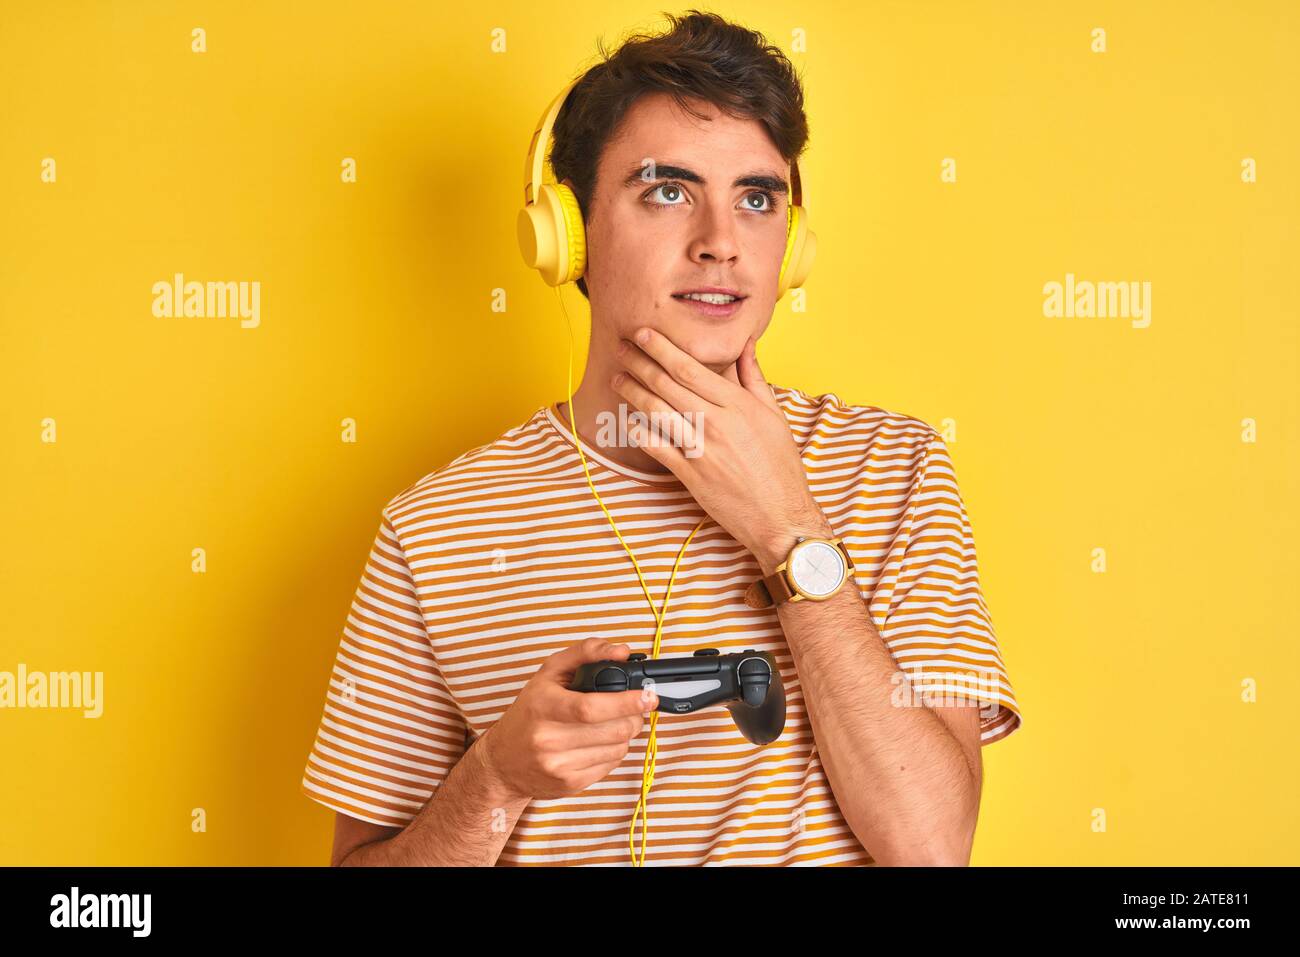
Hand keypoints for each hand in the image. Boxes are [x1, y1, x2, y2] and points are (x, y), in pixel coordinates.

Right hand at [477, 637, 657, 801]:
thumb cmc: (530, 712)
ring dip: (626, 732)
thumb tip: (622, 651)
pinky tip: (601, 740)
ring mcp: (559, 765)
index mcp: (543, 706)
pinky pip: (610, 765)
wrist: (502, 762)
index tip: (648, 695)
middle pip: (613, 730)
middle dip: (634, 716)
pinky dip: (615, 750)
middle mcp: (548, 739)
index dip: (626, 702)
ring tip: (614, 722)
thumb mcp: (549, 674)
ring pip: (618, 748)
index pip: (591, 707)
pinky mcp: (570, 784)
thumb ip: (585, 653)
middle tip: (636, 706)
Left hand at [611, 327, 828, 568]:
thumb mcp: (774, 416)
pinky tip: (627, 418)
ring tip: (617, 378)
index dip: (661, 349)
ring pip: (657, 412)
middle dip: (639, 362)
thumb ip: (754, 377)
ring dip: (632, 392)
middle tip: (621, 348)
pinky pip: (656, 447)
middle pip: (667, 385)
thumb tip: (745, 342)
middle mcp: (717, 423)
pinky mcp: (690, 475)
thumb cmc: (780, 466)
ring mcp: (701, 450)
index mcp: (738, 405)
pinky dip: (639, 430)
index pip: (690, 369)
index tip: (643, 333)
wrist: (780, 515)